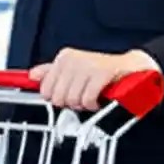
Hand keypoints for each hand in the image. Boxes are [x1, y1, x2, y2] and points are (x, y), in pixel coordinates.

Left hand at [28, 48, 159, 110]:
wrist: (131, 67)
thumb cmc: (101, 72)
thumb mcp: (74, 70)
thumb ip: (52, 72)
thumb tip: (32, 75)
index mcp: (63, 58)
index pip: (45, 88)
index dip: (56, 98)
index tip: (68, 96)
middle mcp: (72, 60)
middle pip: (58, 97)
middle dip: (71, 103)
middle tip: (82, 97)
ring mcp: (87, 65)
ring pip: (72, 100)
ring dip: (83, 105)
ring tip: (92, 97)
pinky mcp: (101, 73)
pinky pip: (87, 99)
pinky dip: (93, 105)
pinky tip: (98, 100)